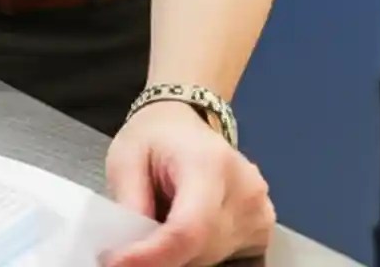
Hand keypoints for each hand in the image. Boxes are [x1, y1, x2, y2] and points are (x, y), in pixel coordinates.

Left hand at [104, 102, 275, 266]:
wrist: (184, 126)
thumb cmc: (154, 138)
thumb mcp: (126, 158)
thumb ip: (130, 201)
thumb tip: (129, 248)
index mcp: (210, 164)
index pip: (187, 229)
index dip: (152, 255)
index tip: (117, 262)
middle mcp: (245, 190)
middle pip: (199, 249)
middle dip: (159, 256)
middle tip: (128, 247)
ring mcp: (260, 211)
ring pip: (210, 258)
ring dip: (177, 256)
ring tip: (156, 228)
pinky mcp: (262, 229)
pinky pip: (224, 256)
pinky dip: (195, 254)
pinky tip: (180, 235)